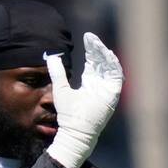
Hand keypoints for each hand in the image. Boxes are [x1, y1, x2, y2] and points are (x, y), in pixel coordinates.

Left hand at [44, 32, 123, 167]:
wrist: (75, 130)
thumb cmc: (67, 114)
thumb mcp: (61, 88)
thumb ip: (58, 72)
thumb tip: (50, 56)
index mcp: (89, 83)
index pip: (93, 62)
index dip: (91, 49)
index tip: (87, 37)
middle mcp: (100, 84)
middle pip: (102, 61)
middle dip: (98, 49)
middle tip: (91, 38)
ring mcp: (107, 88)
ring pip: (110, 66)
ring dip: (105, 54)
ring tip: (97, 44)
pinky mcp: (113, 93)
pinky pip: (117, 75)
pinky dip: (113, 64)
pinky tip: (107, 54)